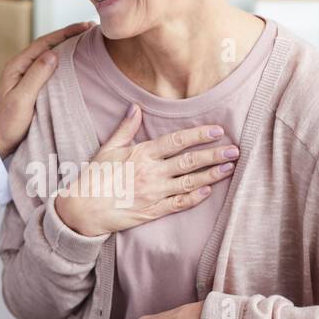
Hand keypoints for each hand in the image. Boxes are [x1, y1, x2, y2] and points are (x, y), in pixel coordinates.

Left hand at [0, 22, 93, 158]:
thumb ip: (36, 76)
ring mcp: (27, 77)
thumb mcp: (21, 100)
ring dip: (69, 48)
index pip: (45, 42)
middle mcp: (22, 68)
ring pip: (51, 57)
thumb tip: (53, 54)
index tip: (86, 26)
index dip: (66, 33)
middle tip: (92, 30)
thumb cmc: (6, 124)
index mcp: (17, 66)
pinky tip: (77, 64)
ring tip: (89, 43)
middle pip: (49, 45)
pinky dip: (65, 63)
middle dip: (70, 36)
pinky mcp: (33, 87)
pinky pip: (51, 70)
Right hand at [54, 106, 238, 237]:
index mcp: (142, 154)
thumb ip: (125, 128)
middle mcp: (151, 173)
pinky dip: (195, 197)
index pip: (177, 141)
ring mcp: (153, 193)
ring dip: (211, 175)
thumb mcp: (108, 148)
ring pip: (189, 182)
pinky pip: (179, 204)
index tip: (217, 131)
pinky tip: (209, 191)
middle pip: (189, 162)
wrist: (83, 209)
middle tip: (234, 150)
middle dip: (214, 155)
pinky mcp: (153, 211)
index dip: (199, 135)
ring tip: (229, 168)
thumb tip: (135, 107)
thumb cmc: (95, 177)